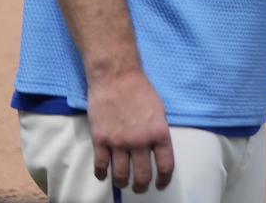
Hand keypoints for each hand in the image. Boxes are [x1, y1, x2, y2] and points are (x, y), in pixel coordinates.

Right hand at [85, 66, 172, 192]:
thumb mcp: (159, 111)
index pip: (165, 165)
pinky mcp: (100, 140)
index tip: (160, 184)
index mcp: (159, 133)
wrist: (116, 77)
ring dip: (122, 183)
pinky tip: (103, 175)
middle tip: (140, 188)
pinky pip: (101, 165)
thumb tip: (155, 149)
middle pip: (142, 175)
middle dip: (141, 186)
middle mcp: (140, 141)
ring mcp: (119, 142)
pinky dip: (102, 173)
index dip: (163, 179)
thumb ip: (157, 132)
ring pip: (121, 174)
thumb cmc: (141, 90)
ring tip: (123, 184)